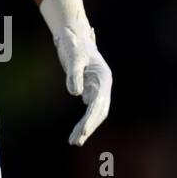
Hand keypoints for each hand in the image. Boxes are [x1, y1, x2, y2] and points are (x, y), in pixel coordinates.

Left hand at [51, 23, 112, 145]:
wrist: (73, 36)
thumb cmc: (73, 44)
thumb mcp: (73, 56)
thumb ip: (74, 74)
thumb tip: (76, 94)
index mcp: (103, 77)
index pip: (98, 103)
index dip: (90, 119)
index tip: (82, 132)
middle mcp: (103, 85)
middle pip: (100, 111)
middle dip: (88, 127)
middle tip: (75, 141)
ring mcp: (98, 88)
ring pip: (96, 112)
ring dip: (87, 127)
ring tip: (74, 141)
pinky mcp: (91, 90)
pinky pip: (90, 110)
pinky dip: (84, 122)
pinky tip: (77, 133)